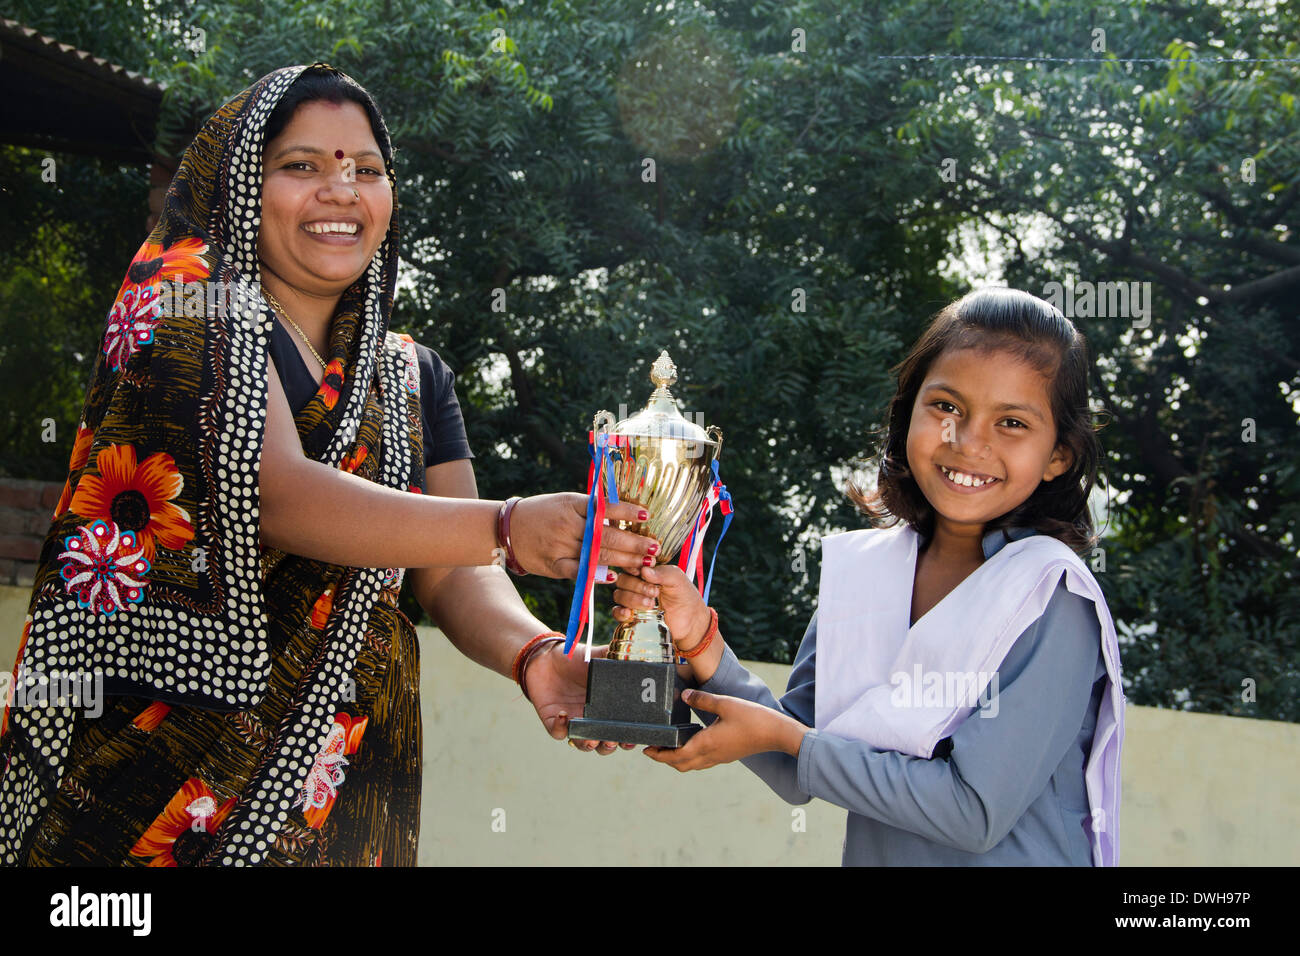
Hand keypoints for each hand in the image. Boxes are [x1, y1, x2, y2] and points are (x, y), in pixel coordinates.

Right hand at [510, 493, 658, 578]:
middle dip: (633, 542)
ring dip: (623, 559)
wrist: (507, 528)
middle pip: (606, 534)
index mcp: (572, 504)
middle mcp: (567, 524)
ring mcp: (560, 545)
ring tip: (643, 563)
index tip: (646, 515)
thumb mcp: (565, 502)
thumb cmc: (542, 513)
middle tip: (653, 548)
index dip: (627, 511)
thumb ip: (590, 509)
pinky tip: (614, 576)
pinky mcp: (553, 564)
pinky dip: (597, 574)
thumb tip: (622, 512)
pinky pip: (578, 571)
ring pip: (597, 554)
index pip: (604, 507)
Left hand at [521, 640, 636, 754]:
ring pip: (583, 744)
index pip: (621, 729)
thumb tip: (639, 655)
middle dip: (609, 746)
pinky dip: (562, 728)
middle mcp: (591, 719)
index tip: (634, 737)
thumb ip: (617, 657)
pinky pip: (558, 732)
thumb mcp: (599, 656)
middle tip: (612, 740)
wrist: (547, 656)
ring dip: (589, 745)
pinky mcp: (553, 721)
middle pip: (604, 743)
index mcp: (607, 708)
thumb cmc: (576, 659)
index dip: (628, 737)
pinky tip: (565, 716)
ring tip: (592, 740)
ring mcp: (573, 722)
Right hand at [612, 563, 709, 652]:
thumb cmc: (685, 597)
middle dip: (636, 586)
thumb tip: (645, 570)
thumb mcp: (678, 580)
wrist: (692, 622)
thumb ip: (663, 573)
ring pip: (619, 595)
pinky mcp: (632, 616)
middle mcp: (637, 584)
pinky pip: (616, 612)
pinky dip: (620, 612)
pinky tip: (629, 613)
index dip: (633, 568)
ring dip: (632, 599)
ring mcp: (633, 600)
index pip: (630, 565)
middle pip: (622, 580)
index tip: (643, 573)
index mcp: (647, 571)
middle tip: (655, 593)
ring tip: (651, 604)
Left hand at [643, 689, 808, 770]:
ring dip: (677, 759)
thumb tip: (683, 695)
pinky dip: (690, 756)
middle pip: (681, 765)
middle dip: (664, 759)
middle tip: (653, 748)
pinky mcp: (727, 755)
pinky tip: (691, 741)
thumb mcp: (725, 703)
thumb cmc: (752, 718)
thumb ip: (702, 699)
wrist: (777, 733)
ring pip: (692, 765)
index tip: (646, 750)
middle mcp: (711, 755)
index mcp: (706, 744)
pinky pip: (703, 760)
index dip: (659, 755)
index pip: (676, 756)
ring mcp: (720, 757)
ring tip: (668, 746)